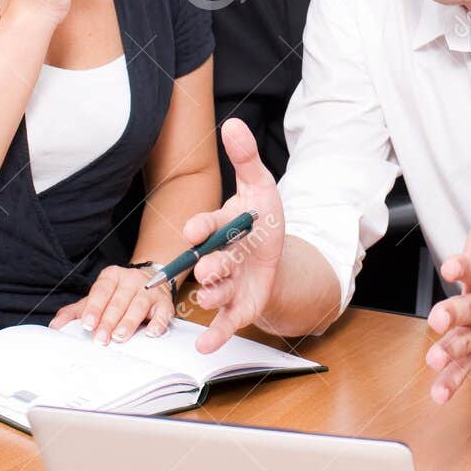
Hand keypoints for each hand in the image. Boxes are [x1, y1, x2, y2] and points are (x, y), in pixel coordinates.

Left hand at [49, 264, 174, 345]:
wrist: (151, 279)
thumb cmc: (118, 294)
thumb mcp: (96, 298)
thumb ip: (76, 311)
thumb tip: (56, 326)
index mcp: (112, 276)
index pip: (102, 290)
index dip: (94, 308)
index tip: (87, 324)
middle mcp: (131, 279)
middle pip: (119, 300)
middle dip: (109, 321)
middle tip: (100, 338)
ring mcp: (150, 289)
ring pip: (139, 304)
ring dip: (129, 322)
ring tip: (119, 337)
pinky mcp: (164, 301)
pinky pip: (163, 312)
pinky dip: (158, 322)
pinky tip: (151, 333)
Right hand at [187, 120, 285, 354]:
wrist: (275, 256)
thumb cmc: (261, 221)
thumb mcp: (261, 186)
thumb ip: (246, 158)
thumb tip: (233, 123)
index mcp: (220, 229)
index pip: (207, 226)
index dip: (201, 228)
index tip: (195, 229)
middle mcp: (217, 259)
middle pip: (208, 264)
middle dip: (209, 267)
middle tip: (208, 268)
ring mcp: (226, 285)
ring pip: (213, 294)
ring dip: (210, 297)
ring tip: (210, 297)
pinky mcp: (237, 308)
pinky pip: (223, 324)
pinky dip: (214, 335)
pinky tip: (206, 346)